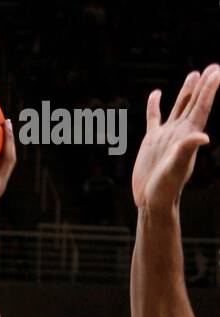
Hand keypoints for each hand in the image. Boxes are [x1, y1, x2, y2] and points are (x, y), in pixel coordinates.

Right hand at [132, 67, 219, 209]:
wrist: (151, 200)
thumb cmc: (166, 187)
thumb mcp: (176, 168)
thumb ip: (187, 150)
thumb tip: (204, 137)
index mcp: (187, 136)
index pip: (201, 108)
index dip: (209, 90)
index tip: (216, 72)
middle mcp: (179, 132)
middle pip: (194, 103)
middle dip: (204, 85)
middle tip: (212, 67)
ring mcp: (166, 135)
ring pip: (178, 107)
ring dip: (187, 91)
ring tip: (194, 74)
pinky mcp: (151, 140)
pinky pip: (153, 118)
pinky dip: (154, 105)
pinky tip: (156, 94)